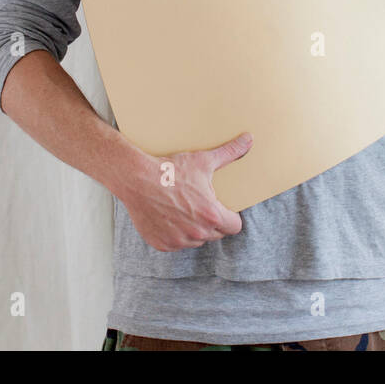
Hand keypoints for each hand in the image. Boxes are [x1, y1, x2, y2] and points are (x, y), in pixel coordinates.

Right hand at [118, 133, 251, 252]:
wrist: (136, 178)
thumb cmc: (170, 170)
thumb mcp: (202, 160)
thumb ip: (229, 153)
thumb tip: (248, 139)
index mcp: (211, 215)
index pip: (234, 227)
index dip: (230, 217)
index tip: (223, 209)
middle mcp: (196, 233)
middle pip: (215, 234)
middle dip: (211, 222)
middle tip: (200, 205)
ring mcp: (178, 241)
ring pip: (195, 240)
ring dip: (193, 230)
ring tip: (183, 210)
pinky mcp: (162, 244)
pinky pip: (176, 244)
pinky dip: (174, 234)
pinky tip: (168, 217)